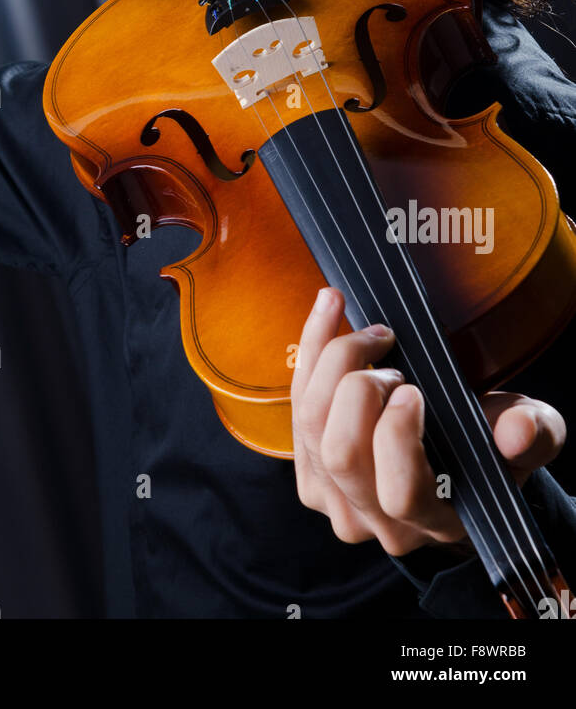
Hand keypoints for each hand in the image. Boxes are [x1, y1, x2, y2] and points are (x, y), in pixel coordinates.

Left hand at [290, 286, 565, 556]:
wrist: (454, 461)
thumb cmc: (489, 447)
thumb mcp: (529, 437)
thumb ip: (533, 433)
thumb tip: (514, 430)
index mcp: (435, 518)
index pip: (399, 493)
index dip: (397, 435)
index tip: (414, 389)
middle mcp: (377, 520)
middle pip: (341, 453)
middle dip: (359, 386)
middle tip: (391, 354)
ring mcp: (335, 500)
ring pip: (309, 425)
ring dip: (332, 360)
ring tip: (370, 333)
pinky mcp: (309, 472)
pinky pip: (295, 405)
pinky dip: (310, 349)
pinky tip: (330, 307)